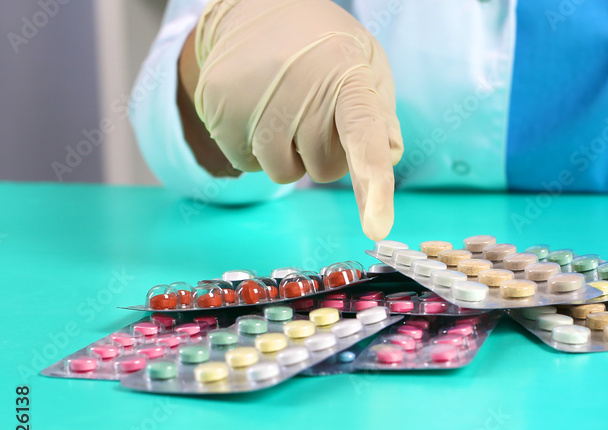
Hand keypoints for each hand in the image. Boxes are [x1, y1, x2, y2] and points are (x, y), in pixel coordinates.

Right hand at [186, 0, 402, 239]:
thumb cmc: (325, 49)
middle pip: (323, 169)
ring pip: (282, 174)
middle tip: (315, 110)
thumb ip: (383, 119)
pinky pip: (247, 165)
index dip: (373, 183)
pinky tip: (258, 110)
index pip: (364, 135)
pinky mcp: (218, 107)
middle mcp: (299, 84)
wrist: (255, 5)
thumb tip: (385, 159)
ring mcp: (254, 96)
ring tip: (285, 108)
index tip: (377, 227)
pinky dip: (256, 149)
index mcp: (347, 75)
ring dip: (289, 154)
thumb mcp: (368, 68)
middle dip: (324, 152)